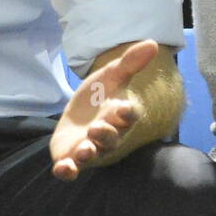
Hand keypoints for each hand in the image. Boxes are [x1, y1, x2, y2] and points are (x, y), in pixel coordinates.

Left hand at [50, 40, 157, 180]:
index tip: (124, 107)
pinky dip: (68, 172)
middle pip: (111, 138)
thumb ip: (129, 63)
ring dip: (88, 153)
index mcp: (120, 116)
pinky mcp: (70, 158)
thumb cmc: (98, 98)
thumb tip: (152, 43)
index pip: (129, 116)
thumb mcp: (110, 76)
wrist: (78, 115)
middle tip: (97, 128)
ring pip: (93, 154)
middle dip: (105, 134)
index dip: (127, 113)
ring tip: (84, 149)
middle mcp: (108, 136)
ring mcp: (89, 149)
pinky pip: (71, 170)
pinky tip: (63, 169)